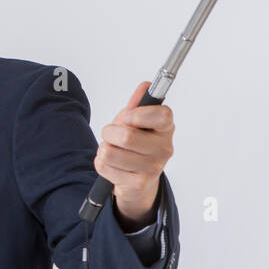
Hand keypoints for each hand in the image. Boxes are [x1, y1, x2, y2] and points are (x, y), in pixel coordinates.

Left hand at [94, 81, 174, 227]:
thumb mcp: (136, 120)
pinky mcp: (138, 183)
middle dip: (109, 132)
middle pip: (126, 136)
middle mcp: (164, 148)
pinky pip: (104, 167)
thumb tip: (146, 86)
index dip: (138, 115)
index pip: (161, 116)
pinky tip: (113, 165)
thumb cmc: (136, 143)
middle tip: (112, 134)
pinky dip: (101, 163)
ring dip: (103, 148)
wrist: (137, 180)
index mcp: (166, 128)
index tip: (127, 117)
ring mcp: (153, 168)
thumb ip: (137, 103)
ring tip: (113, 150)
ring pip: (110, 152)